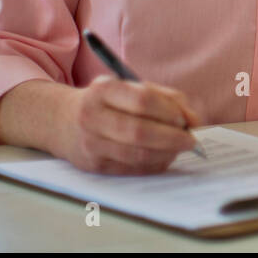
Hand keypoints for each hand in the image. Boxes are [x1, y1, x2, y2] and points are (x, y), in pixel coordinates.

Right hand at [53, 76, 202, 174]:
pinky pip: (131, 169)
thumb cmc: (109, 102)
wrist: (63, 121)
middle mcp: (92, 116)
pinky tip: (164, 157)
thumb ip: (168, 99)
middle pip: (139, 131)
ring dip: (166, 154)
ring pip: (136, 154)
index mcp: (103, 89)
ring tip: (179, 149)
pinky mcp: (93, 165)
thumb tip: (194, 121)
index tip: (186, 120)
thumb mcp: (133, 88)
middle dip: (172, 138)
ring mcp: (90, 143)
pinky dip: (154, 164)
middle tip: (191, 140)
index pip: (142, 100)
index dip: (169, 112)